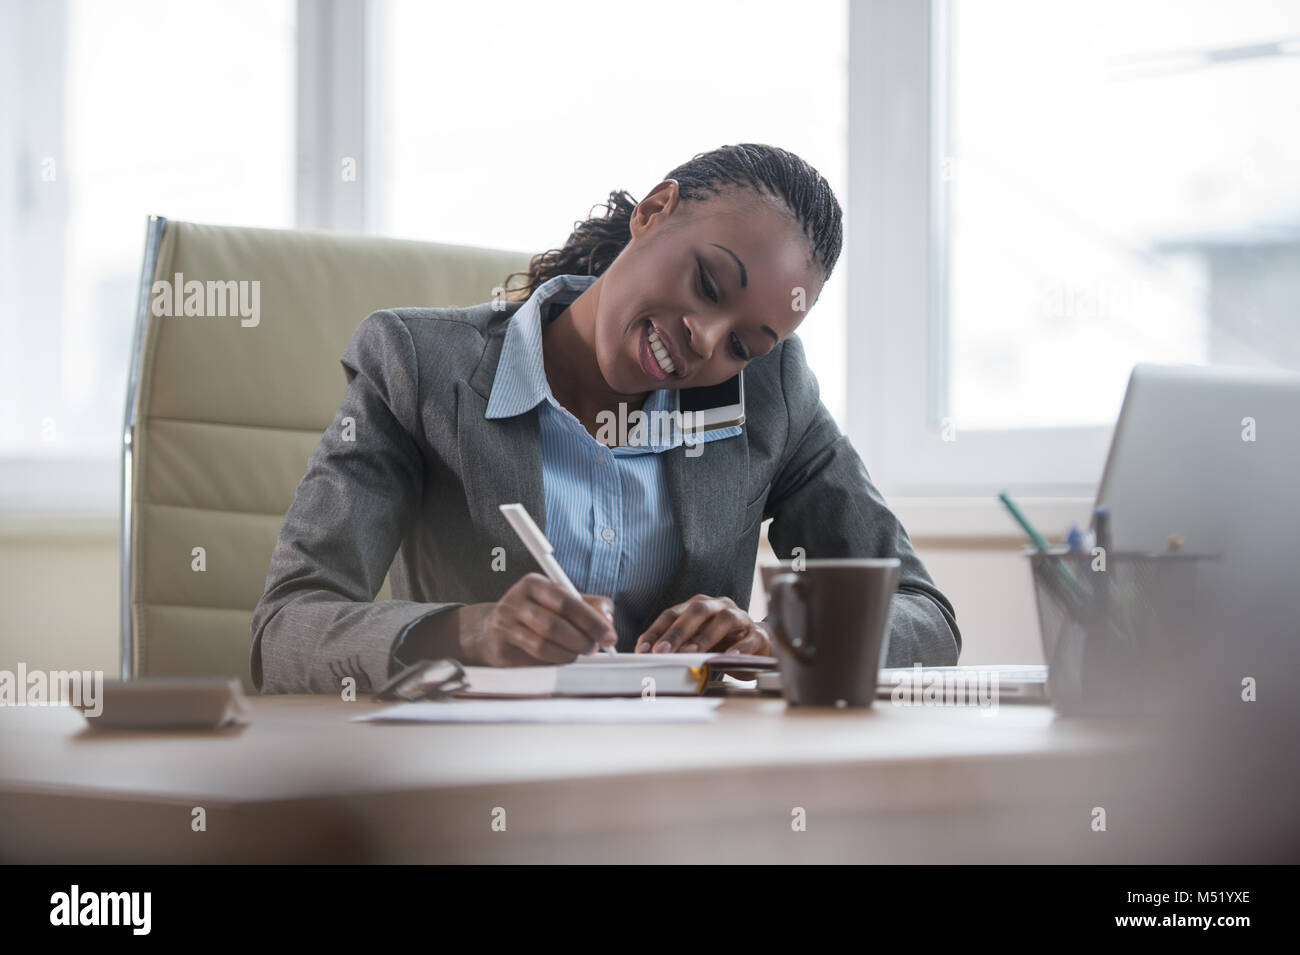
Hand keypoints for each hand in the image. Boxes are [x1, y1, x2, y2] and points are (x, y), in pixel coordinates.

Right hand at [461, 574, 616, 666]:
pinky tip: (562, 658)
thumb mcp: (561, 602)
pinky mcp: (501, 644)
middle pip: (555, 623)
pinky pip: (533, 656)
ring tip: (579, 653)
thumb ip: (589, 606)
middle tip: (595, 648)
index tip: (609, 635)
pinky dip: (554, 660)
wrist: (494, 629)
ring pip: (544, 644)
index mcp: (534, 583)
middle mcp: (517, 600)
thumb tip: (609, 618)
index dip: (592, 620)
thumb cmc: (536, 614)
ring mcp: (505, 623)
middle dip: (582, 639)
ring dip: (569, 653)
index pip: (567, 601)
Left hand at [634, 594, 771, 655]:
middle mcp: (719, 607)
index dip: (657, 631)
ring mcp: (741, 618)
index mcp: (699, 606)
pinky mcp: (758, 635)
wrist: (757, 647)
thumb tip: (646, 656)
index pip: (673, 613)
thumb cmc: (720, 644)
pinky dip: (740, 647)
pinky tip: (729, 657)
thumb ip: (674, 646)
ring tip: (691, 653)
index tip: (643, 649)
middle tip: (662, 651)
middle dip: (677, 631)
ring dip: (705, 636)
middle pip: (697, 610)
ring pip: (724, 620)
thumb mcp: (694, 643)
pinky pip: (750, 638)